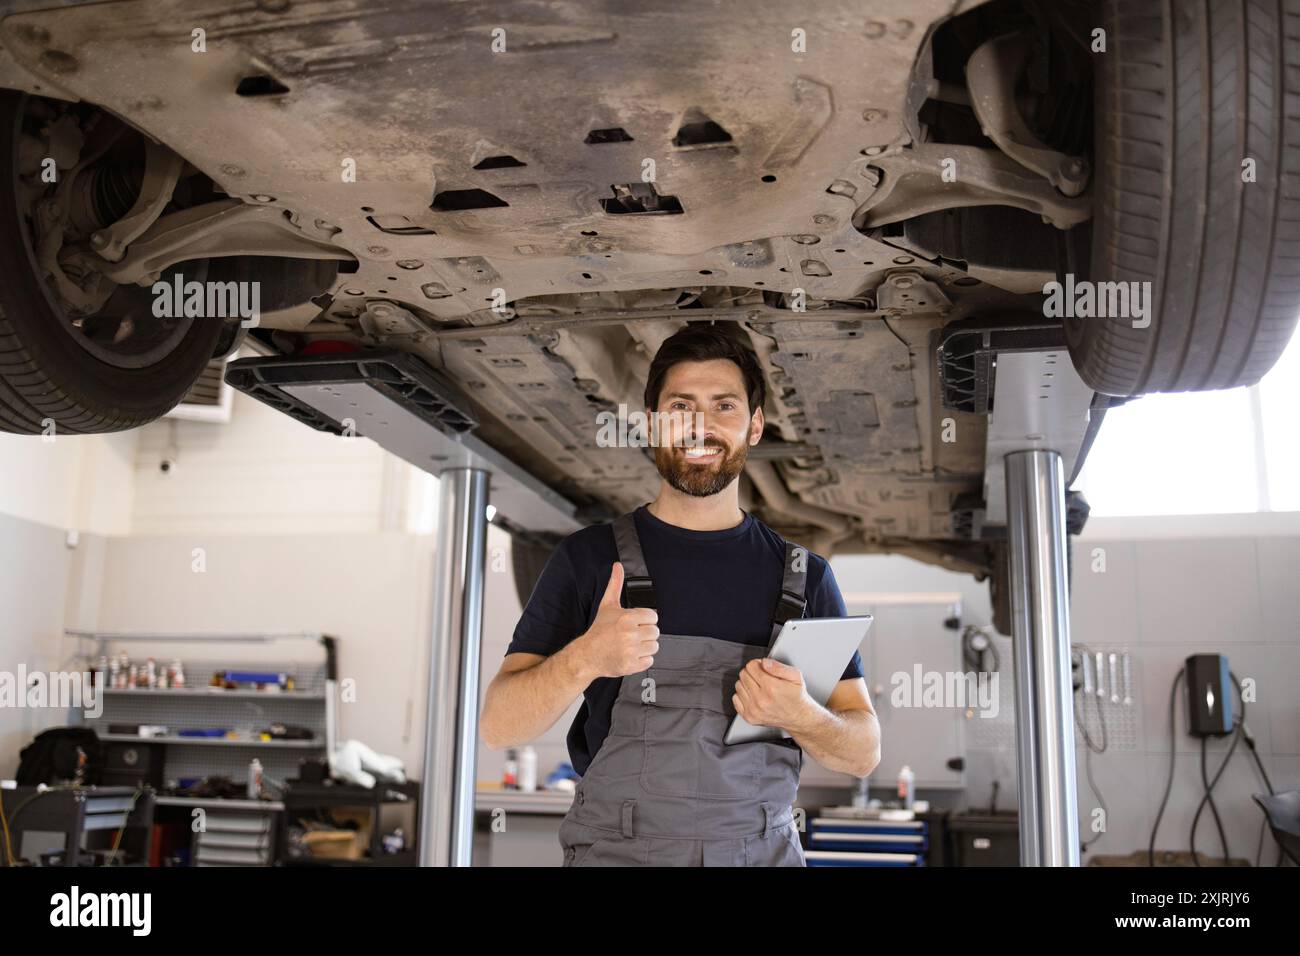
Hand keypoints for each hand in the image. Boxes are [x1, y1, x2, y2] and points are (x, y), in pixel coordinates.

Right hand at [576, 562, 659, 677]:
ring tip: (630, 646)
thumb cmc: (599, 629)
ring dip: (644, 647)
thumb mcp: (608, 605)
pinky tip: (630, 655)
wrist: (587, 654)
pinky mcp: (631, 665)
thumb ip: (615, 584)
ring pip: (654, 647)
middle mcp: (629, 634)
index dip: (645, 620)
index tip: (634, 624)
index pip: (653, 617)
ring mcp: (630, 651)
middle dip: (645, 634)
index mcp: (627, 618)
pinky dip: (641, 660)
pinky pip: (649, 661)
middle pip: (655, 632)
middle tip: (631, 636)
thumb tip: (617, 565)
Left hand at [733, 658, 815, 732]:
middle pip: (743, 675)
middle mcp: (761, 700)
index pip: (751, 666)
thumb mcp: (795, 676)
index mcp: (772, 687)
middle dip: (752, 673)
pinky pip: (735, 698)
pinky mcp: (749, 717)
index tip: (763, 668)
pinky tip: (754, 696)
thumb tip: (764, 663)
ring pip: (738, 685)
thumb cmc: (797, 696)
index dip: (758, 664)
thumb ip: (779, 667)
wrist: (799, 717)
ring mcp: (754, 710)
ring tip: (759, 687)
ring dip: (747, 684)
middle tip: (762, 678)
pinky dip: (743, 695)